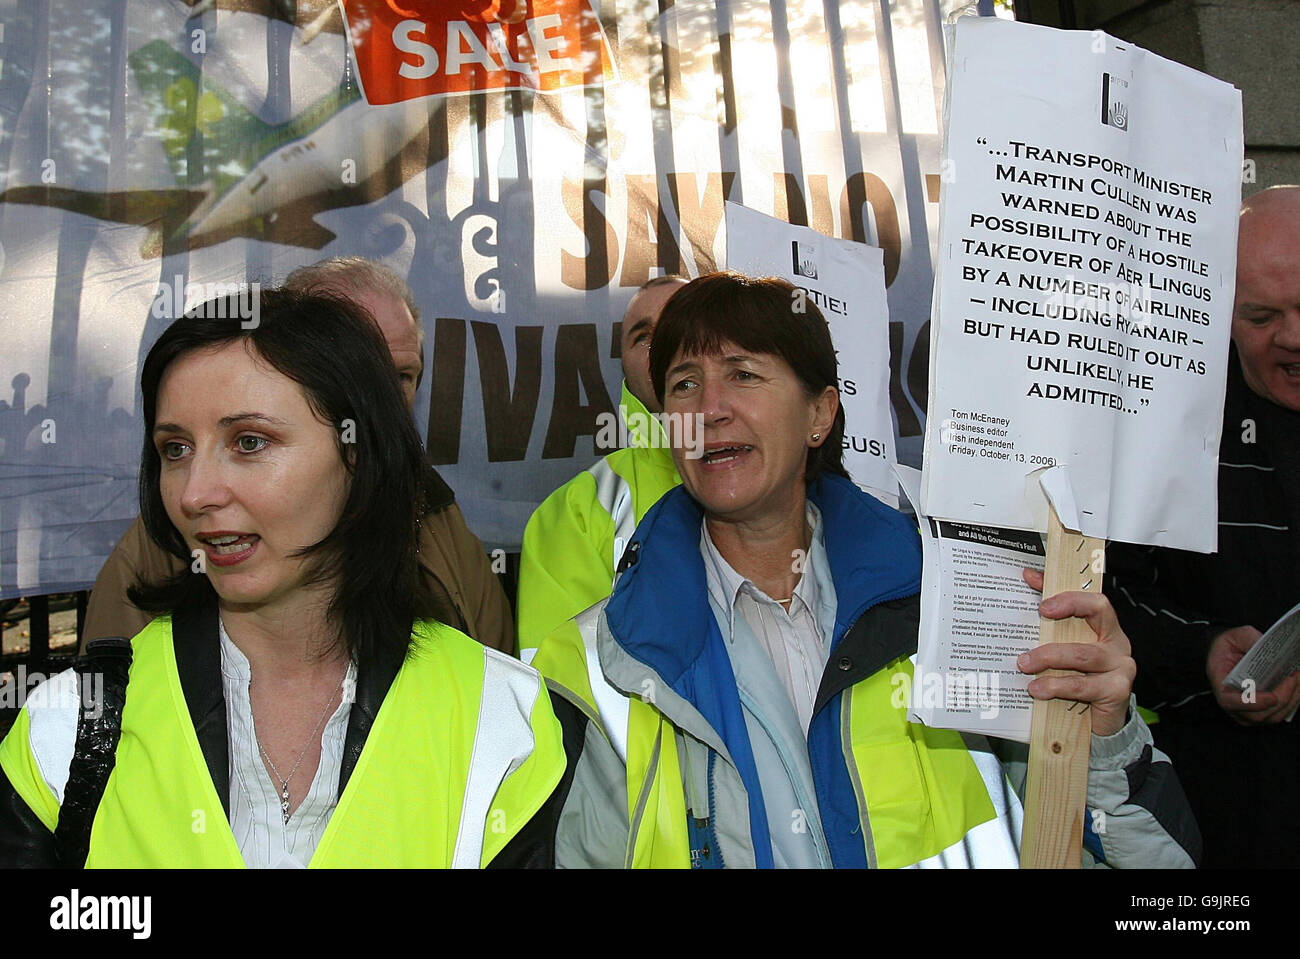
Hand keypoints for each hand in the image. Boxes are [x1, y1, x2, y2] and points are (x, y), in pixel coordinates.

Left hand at [1016, 568, 1135, 736]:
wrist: (1099, 723)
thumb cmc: (1079, 678)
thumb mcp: (1064, 648)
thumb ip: (1051, 619)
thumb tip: (1028, 578)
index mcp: (1106, 629)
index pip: (1095, 602)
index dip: (1070, 597)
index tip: (1042, 603)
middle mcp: (1117, 644)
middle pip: (1095, 618)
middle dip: (1058, 620)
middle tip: (1028, 630)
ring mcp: (1120, 667)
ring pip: (1082, 654)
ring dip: (1048, 658)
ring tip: (1024, 665)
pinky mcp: (1117, 691)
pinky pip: (1083, 685)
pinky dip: (1056, 686)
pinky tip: (1037, 689)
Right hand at [1207, 625, 1299, 724]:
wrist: (1230, 653)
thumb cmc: (1229, 646)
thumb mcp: (1236, 636)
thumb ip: (1249, 639)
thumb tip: (1268, 647)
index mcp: (1220, 684)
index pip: (1229, 703)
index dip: (1251, 704)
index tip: (1271, 697)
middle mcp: (1232, 703)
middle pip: (1258, 714)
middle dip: (1281, 697)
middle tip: (1293, 676)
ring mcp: (1247, 712)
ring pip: (1272, 717)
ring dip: (1291, 699)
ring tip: (1298, 677)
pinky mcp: (1262, 712)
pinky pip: (1280, 714)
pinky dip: (1293, 701)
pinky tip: (1298, 685)